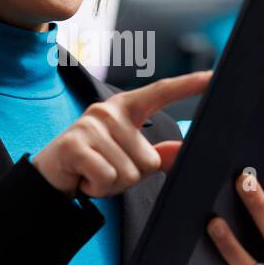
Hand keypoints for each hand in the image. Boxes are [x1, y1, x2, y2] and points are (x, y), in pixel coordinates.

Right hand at [32, 70, 211, 197]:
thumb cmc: (94, 162)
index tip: (213, 77)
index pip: (161, 92)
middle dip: (130, 176)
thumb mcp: (128, 158)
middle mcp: (108, 111)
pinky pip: (107, 177)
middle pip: (148, 159)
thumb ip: (157, 154)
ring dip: (112, 184)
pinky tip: (85, 179)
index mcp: (125, 108)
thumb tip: (183, 151)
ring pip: (128, 172)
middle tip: (107, 169)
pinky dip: (97, 187)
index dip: (188, 85)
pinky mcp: (75, 145)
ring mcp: (90, 126)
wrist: (50, 174)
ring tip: (94, 173)